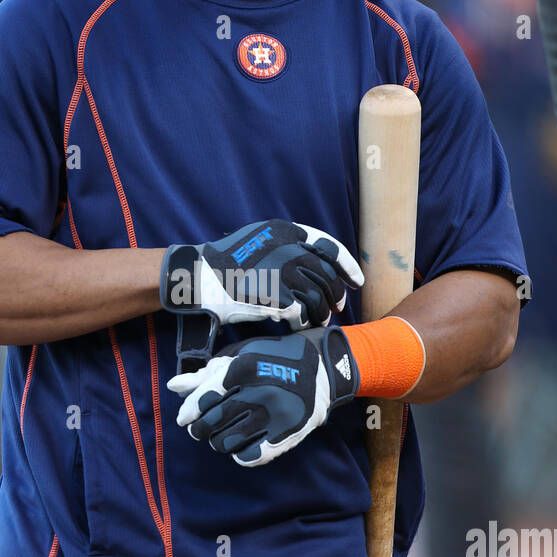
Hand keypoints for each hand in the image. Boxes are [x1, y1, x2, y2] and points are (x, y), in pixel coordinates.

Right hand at [160, 220, 362, 369]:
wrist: (200, 278)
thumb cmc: (228, 263)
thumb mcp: (259, 240)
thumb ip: (287, 246)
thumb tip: (317, 265)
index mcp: (286, 231)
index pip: (330, 247)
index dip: (347, 266)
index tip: (356, 281)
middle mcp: (288, 248)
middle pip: (327, 275)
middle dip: (336, 294)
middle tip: (337, 307)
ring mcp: (283, 272)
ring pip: (318, 297)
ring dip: (322, 312)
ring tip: (319, 321)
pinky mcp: (276, 295)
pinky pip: (302, 313)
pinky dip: (304, 322)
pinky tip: (299, 326)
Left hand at [167, 326, 358, 466]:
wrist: (322, 370)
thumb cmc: (272, 360)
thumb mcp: (240, 357)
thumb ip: (206, 374)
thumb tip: (173, 387)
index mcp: (244, 367)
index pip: (204, 398)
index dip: (189, 412)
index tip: (185, 419)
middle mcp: (258, 391)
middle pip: (211, 423)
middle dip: (200, 429)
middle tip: (201, 429)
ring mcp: (274, 414)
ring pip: (226, 442)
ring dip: (217, 442)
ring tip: (220, 435)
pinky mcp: (286, 434)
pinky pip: (249, 456)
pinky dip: (239, 455)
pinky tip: (240, 445)